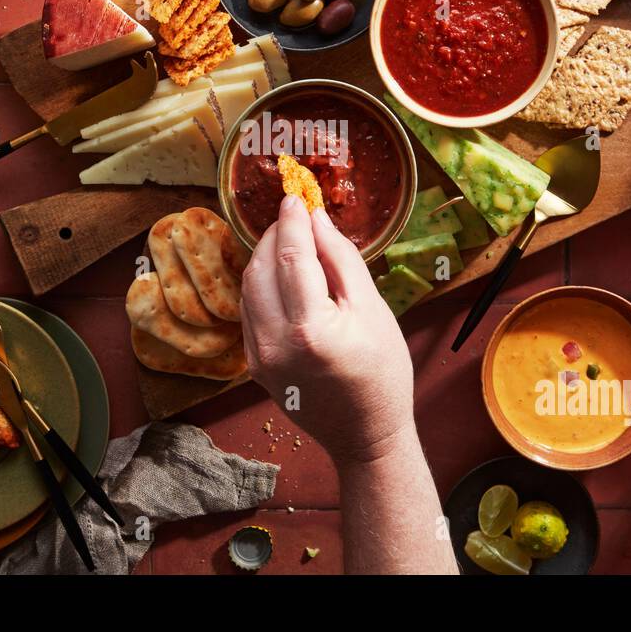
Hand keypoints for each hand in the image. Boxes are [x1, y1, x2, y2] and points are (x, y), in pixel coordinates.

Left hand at [240, 195, 415, 464]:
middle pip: (260, 268)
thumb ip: (341, 261)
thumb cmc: (382, 373)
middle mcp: (275, 343)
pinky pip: (249, 311)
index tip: (295, 196)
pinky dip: (261, 285)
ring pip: (248, 288)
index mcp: (310, 329)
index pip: (290, 257)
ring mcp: (260, 357)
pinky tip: (283, 276)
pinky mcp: (254, 365)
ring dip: (264, 258)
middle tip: (295, 215)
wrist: (365, 435)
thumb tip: (318, 220)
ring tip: (290, 241)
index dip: (291, 221)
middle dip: (275, 235)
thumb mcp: (371, 310)